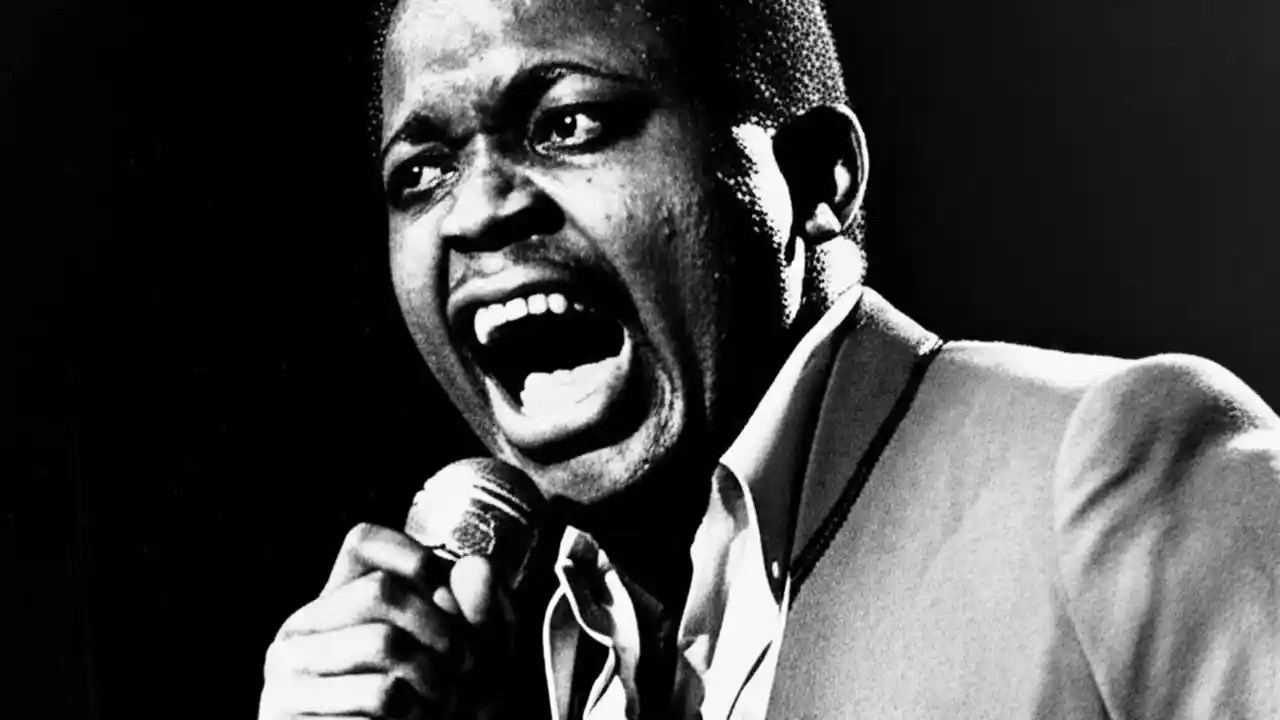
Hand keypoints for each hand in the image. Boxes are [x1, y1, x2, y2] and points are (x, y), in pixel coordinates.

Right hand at [259, 523, 513, 718]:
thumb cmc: (445, 712)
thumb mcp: (479, 656)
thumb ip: (485, 610)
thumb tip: (474, 567)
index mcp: (339, 604)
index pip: (362, 542)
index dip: (416, 558)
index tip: (449, 599)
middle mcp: (304, 631)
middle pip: (381, 589)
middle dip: (441, 628)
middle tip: (461, 666)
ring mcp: (290, 673)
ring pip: (384, 642)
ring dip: (435, 679)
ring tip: (441, 704)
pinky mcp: (292, 715)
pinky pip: (379, 695)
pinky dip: (417, 713)